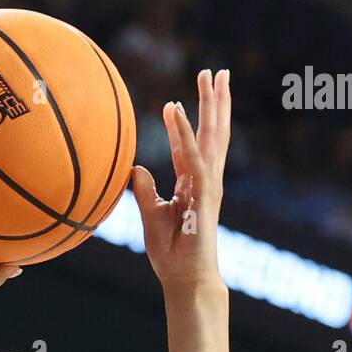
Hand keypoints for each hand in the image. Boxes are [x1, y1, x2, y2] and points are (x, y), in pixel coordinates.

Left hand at [132, 69, 230, 289]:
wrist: (186, 279)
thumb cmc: (172, 255)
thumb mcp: (152, 218)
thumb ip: (146, 192)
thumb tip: (136, 169)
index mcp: (191, 185)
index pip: (188, 148)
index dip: (182, 124)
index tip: (174, 102)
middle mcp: (204, 180)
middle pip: (211, 134)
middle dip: (214, 102)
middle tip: (215, 72)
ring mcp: (207, 186)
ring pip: (211, 137)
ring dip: (212, 106)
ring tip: (214, 77)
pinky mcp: (203, 195)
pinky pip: (193, 159)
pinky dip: (184, 135)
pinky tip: (178, 112)